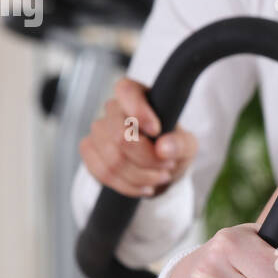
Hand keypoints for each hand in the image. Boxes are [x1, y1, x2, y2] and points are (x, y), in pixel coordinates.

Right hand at [79, 76, 197, 197]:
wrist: (159, 169)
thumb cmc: (172, 148)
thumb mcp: (187, 145)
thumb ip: (180, 144)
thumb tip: (164, 148)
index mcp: (137, 95)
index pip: (126, 91)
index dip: (138, 111)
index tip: (156, 130)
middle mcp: (113, 109)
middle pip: (120, 136)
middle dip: (148, 159)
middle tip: (168, 166)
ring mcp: (97, 130)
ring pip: (112, 160)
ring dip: (141, 176)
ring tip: (160, 177)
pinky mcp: (89, 150)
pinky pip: (102, 173)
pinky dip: (128, 186)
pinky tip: (144, 186)